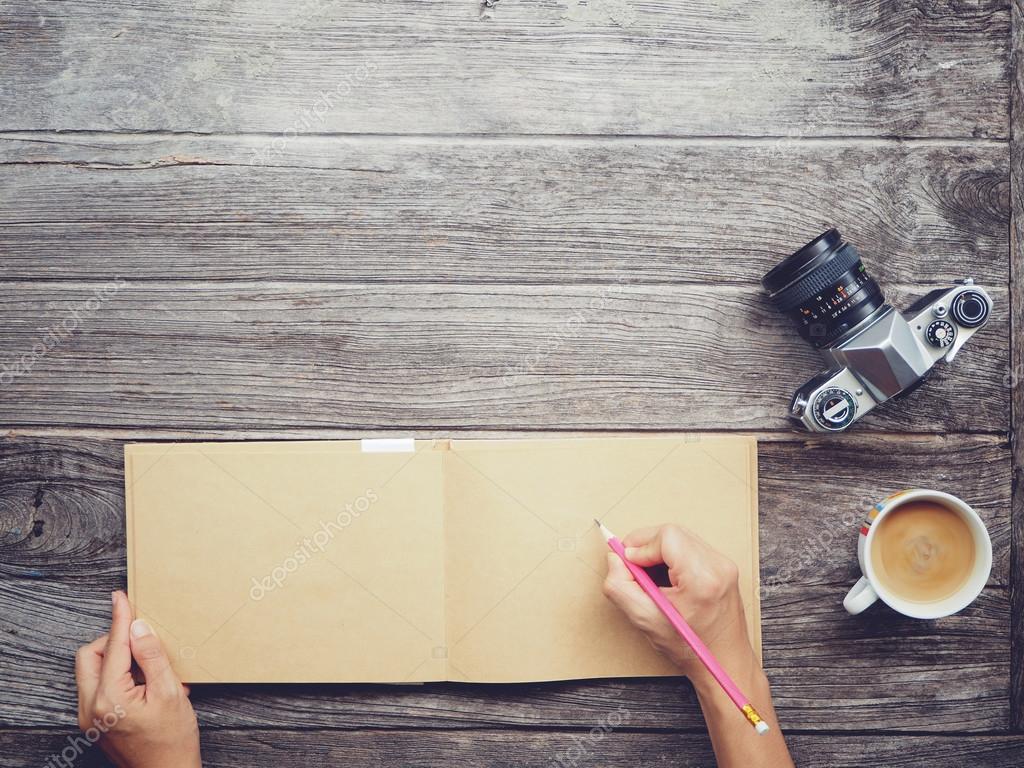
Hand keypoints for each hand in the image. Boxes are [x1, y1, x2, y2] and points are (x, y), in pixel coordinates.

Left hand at [75, 591, 201, 767]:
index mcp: (111, 698)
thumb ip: (152, 657)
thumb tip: (138, 627)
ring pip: (91, 670)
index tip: (121, 597)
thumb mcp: (170, 692)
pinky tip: (141, 682)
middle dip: (113, 640)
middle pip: (90, 656)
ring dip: (114, 658)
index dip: (120, 618)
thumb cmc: (173, 739)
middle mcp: (91, 707)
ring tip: (148, 667)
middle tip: (140, 637)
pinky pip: (97, 686)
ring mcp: (89, 717)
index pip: (114, 646)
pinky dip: (114, 675)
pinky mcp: (93, 722)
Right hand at [601, 524, 755, 687]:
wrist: (724, 663)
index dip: (641, 545)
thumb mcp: (645, 620)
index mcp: (702, 579)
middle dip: (647, 544)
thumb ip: (620, 586)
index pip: (667, 537)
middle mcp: (718, 566)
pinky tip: (666, 577)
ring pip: (681, 537)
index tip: (628, 563)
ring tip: (650, 575)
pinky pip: (691, 547)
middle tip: (633, 566)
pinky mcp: (724, 567)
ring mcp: (724, 565)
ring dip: (659, 549)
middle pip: (674, 532)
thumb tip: (614, 558)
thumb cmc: (689, 648)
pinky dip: (672, 555)